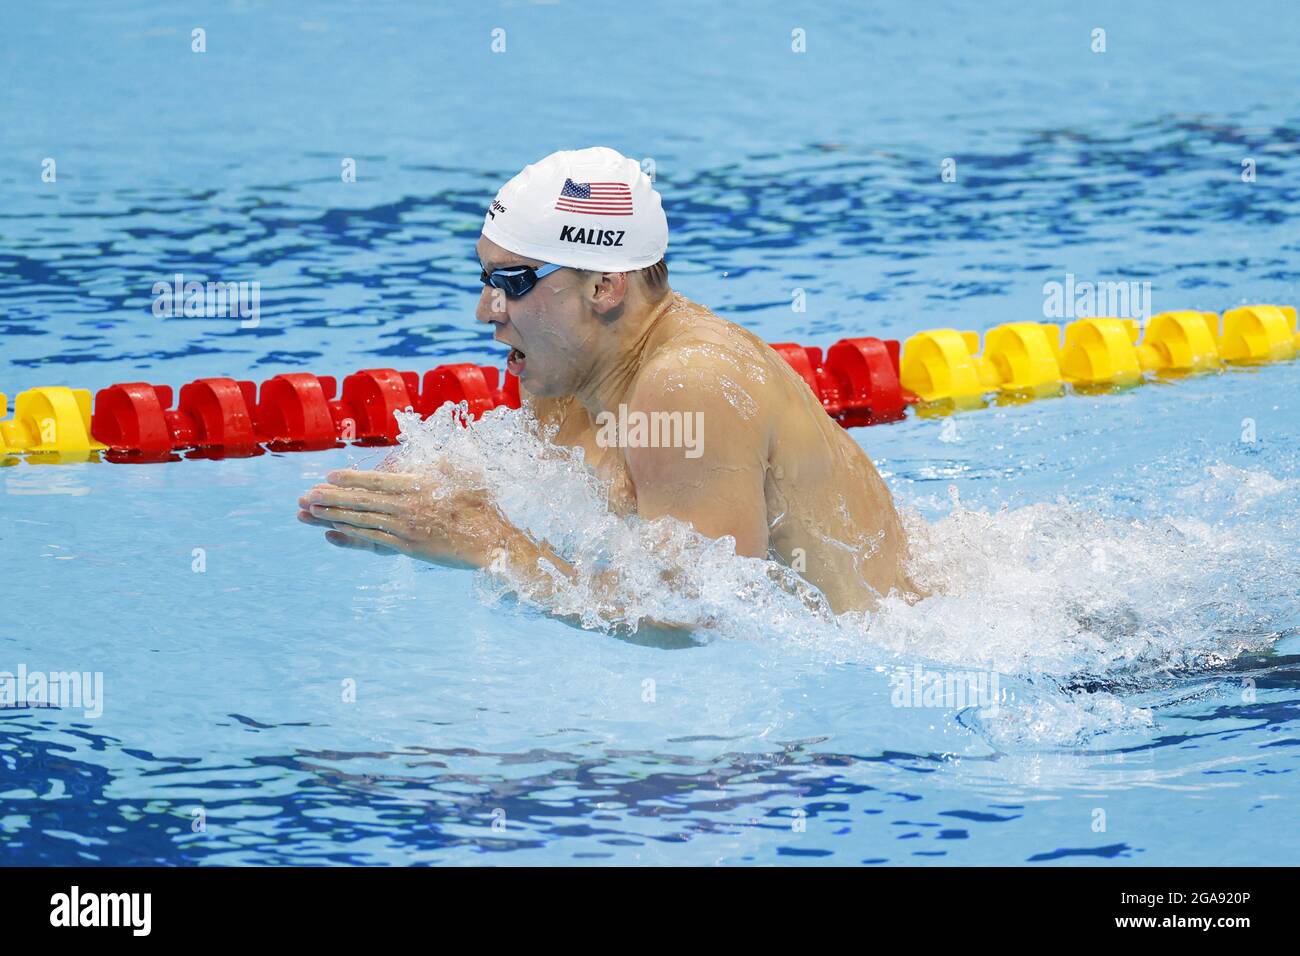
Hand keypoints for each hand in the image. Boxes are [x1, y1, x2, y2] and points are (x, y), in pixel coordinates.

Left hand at [297, 469, 513, 568]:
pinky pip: (374, 539)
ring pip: (363, 519)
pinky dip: (352, 535)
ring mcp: (407, 528)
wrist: (493, 543)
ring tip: (311, 511)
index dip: (352, 477)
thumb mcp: (467, 478)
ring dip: (334, 515)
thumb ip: (448, 465)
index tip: (329, 474)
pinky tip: (334, 532)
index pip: (378, 479)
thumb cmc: (485, 509)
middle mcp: (409, 505)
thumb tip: (441, 455)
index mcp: (420, 484)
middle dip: (332, 497)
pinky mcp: (409, 547)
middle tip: (306, 495)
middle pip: (363, 499)